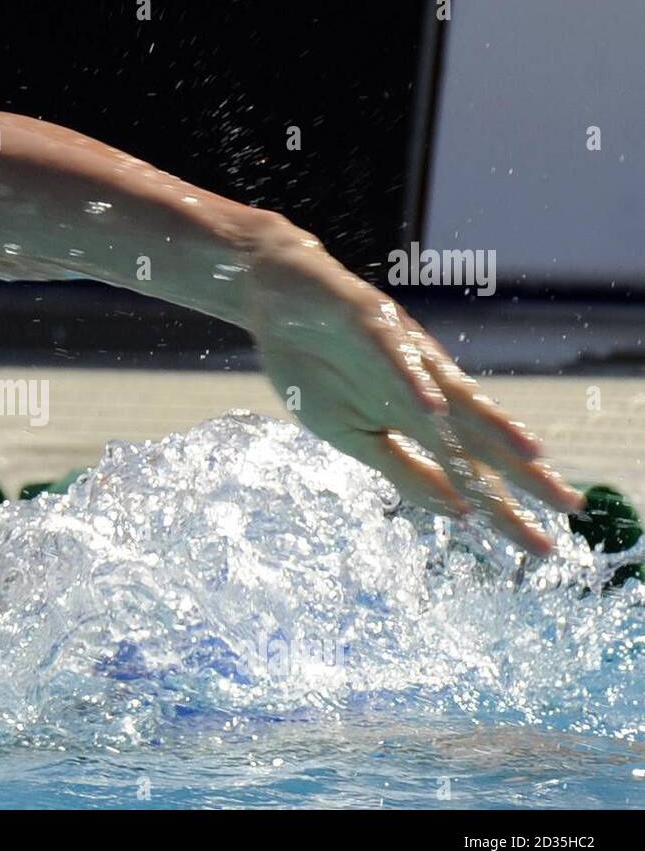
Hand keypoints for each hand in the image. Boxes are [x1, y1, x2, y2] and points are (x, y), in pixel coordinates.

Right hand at [245, 232, 583, 554]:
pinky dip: (412, 382)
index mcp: (420, 421)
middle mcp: (426, 390)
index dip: (505, 509)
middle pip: (479, 439)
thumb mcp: (354, 437)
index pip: (471, 471)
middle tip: (570, 508)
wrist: (281, 301)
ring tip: (531, 455)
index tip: (540, 549)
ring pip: (454, 396)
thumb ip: (401, 469)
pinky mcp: (372, 326)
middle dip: (523, 475)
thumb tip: (458, 510)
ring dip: (492, 426)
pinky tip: (431, 410)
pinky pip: (395, 360)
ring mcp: (404, 359)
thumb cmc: (318, 368)